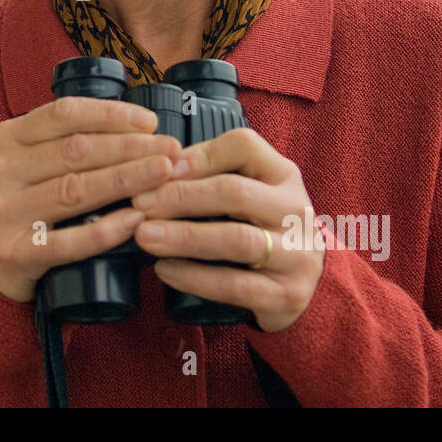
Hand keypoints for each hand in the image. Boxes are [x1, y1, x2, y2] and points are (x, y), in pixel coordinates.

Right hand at [0, 95, 182, 301]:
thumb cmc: (24, 202)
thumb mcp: (30, 160)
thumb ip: (66, 141)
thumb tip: (141, 129)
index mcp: (7, 137)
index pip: (63, 114)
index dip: (110, 115)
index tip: (150, 122)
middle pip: (75, 151)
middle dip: (130, 147)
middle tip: (172, 150)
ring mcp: (3, 213)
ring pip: (74, 190)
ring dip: (125, 179)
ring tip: (164, 174)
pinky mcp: (13, 253)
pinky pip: (67, 242)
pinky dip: (105, 230)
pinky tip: (136, 220)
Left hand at [130, 127, 323, 332]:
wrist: (302, 284)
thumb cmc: (261, 228)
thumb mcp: (249, 192)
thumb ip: (212, 176)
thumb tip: (160, 167)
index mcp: (283, 175)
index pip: (244, 146)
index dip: (199, 155)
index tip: (161, 168)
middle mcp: (296, 210)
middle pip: (235, 193)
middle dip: (181, 197)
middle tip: (139, 204)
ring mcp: (296, 255)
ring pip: (236, 240)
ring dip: (183, 237)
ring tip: (144, 237)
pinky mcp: (287, 295)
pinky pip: (235, 285)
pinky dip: (194, 277)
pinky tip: (165, 270)